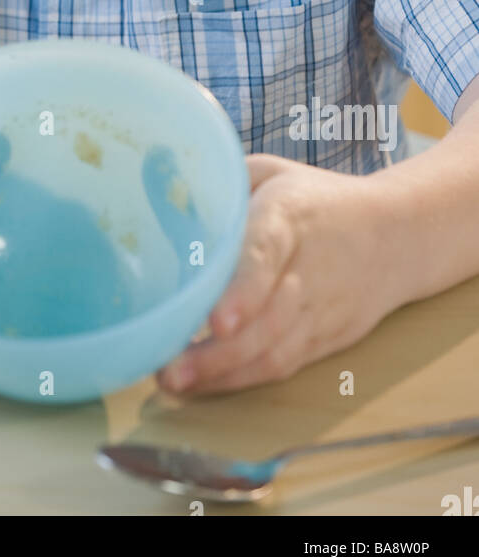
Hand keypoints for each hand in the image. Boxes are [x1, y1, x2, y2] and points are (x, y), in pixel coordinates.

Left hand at [156, 153, 400, 394]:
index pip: (267, 252)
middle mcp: (310, 267)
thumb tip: (158, 182)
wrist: (398, 235)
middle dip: (218, 352)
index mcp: (291, 215)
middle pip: (268, 318)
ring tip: (175, 382)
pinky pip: (284, 365)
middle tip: (168, 369)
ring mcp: (322, 309)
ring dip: (224, 373)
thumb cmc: (317, 199)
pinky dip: (244, 379)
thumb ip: (222, 181)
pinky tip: (205, 384)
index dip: (244, 289)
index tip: (217, 321)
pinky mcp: (327, 339)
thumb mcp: (273, 172)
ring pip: (275, 351)